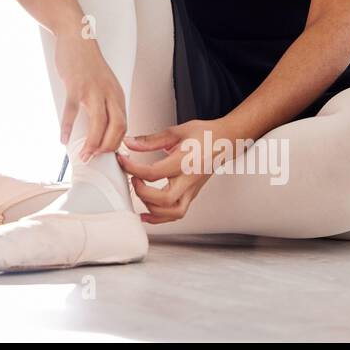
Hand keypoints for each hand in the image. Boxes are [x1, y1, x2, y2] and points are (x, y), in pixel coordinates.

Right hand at [53, 29, 126, 162]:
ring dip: (92, 143)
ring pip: (99, 123)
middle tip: (95, 157)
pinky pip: (71, 112)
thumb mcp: (104, 82)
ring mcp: (93, 90)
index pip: (123, 125)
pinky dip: (66, 127)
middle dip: (107, 147)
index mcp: (117, 94)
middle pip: (117, 127)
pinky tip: (62, 138)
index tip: (105, 153)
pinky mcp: (75, 86)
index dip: (115, 142)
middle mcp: (109, 93)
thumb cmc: (87, 61)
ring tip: (83, 155)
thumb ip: (104, 101)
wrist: (76, 37)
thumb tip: (99, 124)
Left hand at [117, 119, 237, 224]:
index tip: (123, 161)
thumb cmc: (205, 135)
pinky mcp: (192, 194)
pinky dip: (161, 217)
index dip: (133, 169)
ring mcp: (192, 190)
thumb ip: (151, 140)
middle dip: (143, 193)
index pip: (155, 173)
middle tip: (133, 179)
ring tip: (139, 194)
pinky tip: (147, 212)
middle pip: (165, 199)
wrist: (226, 141)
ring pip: (174, 212)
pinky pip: (177, 213)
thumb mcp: (176, 132)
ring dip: (152, 208)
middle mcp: (190, 179)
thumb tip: (130, 143)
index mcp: (185, 162)